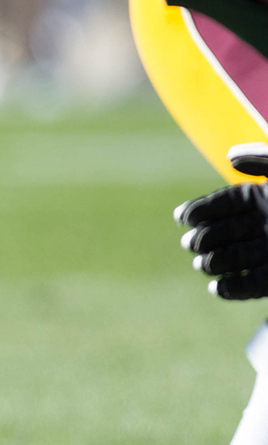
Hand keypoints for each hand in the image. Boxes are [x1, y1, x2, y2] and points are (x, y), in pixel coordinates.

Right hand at [176, 148, 267, 299]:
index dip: (201, 209)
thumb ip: (264, 159)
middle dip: (205, 238)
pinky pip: (252, 284)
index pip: (223, 202)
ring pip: (234, 258)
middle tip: (192, 244)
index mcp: (263, 197)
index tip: (184, 217)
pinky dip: (234, 289)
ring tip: (203, 264)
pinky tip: (218, 287)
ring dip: (214, 263)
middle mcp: (264, 224)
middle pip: (224, 231)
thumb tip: (230, 156)